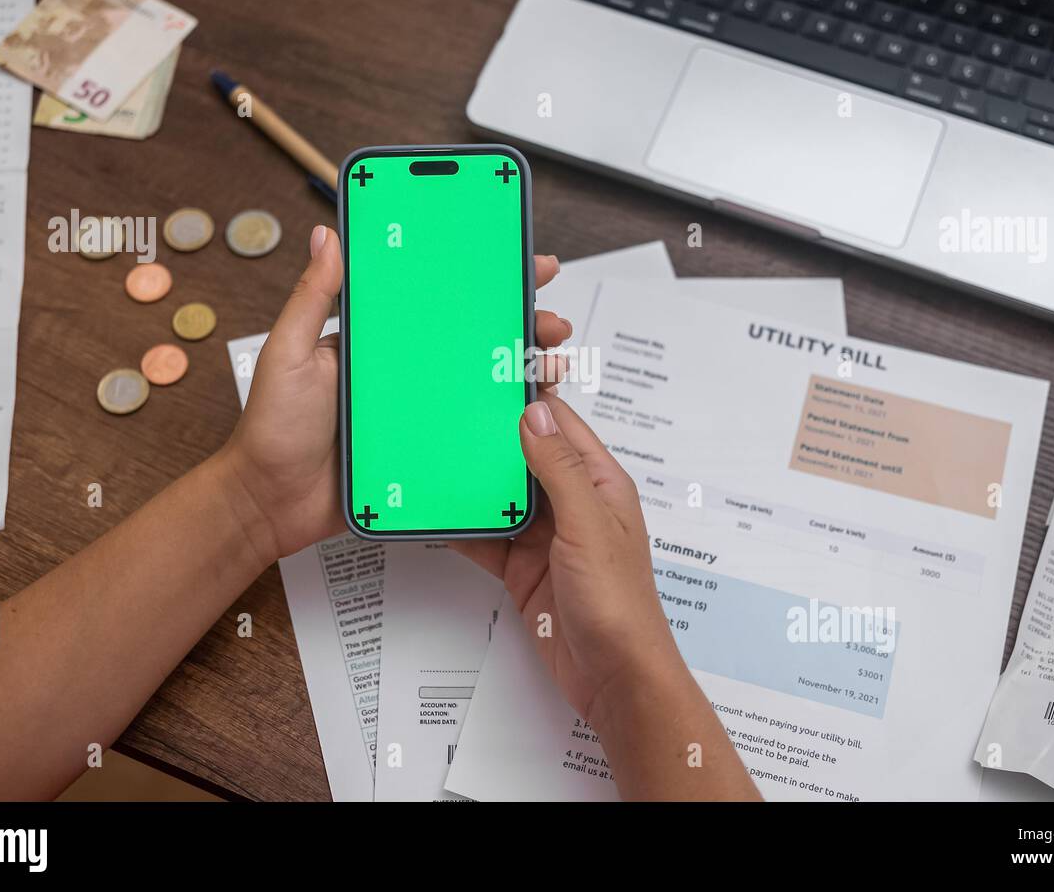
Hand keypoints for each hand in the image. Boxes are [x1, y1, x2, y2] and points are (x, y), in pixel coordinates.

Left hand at [221, 225, 571, 560]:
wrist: (272, 503)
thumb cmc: (273, 428)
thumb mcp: (288, 354)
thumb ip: (311, 299)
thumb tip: (326, 235)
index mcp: (377, 339)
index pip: (435, 298)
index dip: (477, 278)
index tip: (517, 258)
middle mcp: (404, 369)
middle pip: (472, 338)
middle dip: (519, 322)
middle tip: (551, 319)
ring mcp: (419, 409)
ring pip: (482, 381)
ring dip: (522, 369)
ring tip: (551, 365)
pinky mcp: (426, 447)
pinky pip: (472, 428)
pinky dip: (505, 419)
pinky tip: (531, 413)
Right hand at [451, 393, 688, 720]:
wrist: (614, 676)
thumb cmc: (620, 603)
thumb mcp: (587, 525)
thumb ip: (559, 470)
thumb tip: (535, 413)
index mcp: (600, 483)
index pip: (560, 425)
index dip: (527, 399)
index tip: (490, 376)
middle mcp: (573, 504)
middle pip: (526, 458)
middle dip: (491, 439)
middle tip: (447, 413)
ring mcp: (547, 537)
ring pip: (503, 497)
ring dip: (474, 484)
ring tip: (433, 457)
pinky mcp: (525, 568)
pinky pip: (488, 538)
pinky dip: (464, 528)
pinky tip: (437, 515)